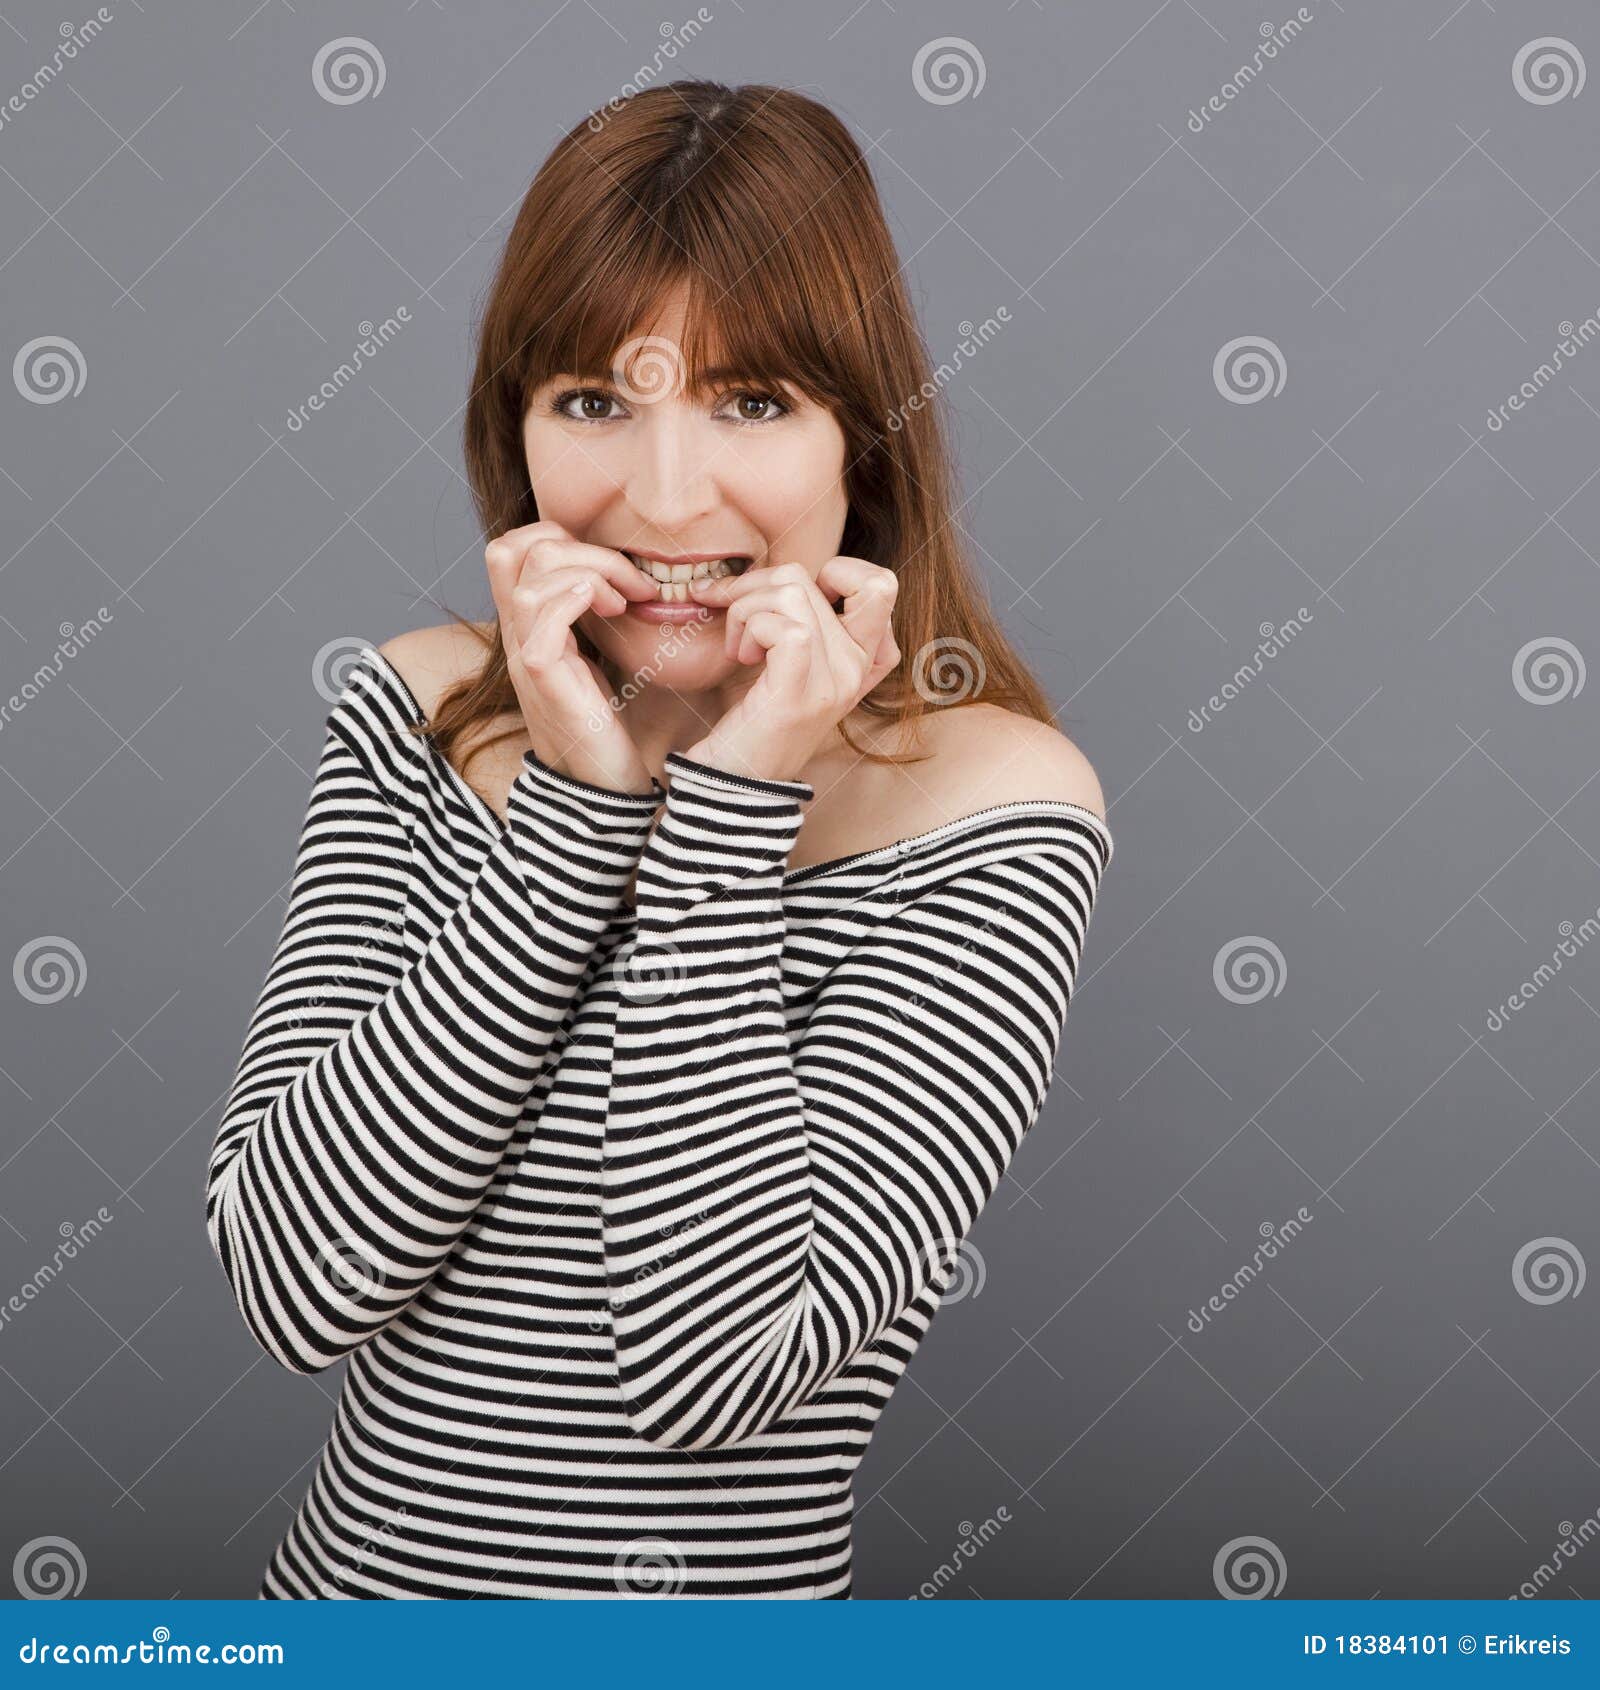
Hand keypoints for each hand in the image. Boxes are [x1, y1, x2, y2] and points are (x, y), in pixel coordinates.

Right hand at [484, 520, 661, 794]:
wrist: (603, 789)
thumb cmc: (605, 726)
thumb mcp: (594, 658)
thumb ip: (587, 619)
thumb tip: (617, 576)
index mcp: (528, 628)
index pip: (509, 550)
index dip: (557, 537)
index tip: (613, 571)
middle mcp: (517, 637)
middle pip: (511, 549)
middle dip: (580, 547)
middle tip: (630, 583)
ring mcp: (526, 656)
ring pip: (530, 575)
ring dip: (590, 570)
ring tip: (626, 600)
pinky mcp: (544, 678)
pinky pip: (543, 613)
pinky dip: (582, 594)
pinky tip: (615, 610)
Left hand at [680, 557, 899, 784]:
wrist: (734, 782)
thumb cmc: (753, 718)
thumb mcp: (789, 663)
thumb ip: (804, 621)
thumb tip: (776, 574)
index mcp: (862, 659)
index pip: (881, 585)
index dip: (836, 572)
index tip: (791, 599)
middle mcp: (856, 668)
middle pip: (810, 578)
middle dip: (756, 586)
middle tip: (734, 619)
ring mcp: (835, 681)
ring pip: (792, 593)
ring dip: (744, 608)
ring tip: (738, 647)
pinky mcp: (802, 693)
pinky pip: (785, 626)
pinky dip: (749, 628)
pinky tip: (741, 656)